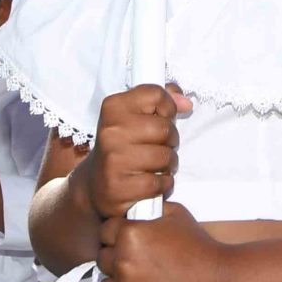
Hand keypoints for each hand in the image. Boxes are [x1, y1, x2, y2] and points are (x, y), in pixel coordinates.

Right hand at [83, 84, 190, 219]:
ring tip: (157, 165)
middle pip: (165, 128)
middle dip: (171, 140)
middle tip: (160, 146)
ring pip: (165, 157)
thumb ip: (161, 102)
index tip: (162, 118)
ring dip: (169, 164)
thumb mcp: (134, 117)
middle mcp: (111, 131)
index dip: (167, 107)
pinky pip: (159, 182)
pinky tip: (152, 181)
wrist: (95, 185)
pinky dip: (163, 184)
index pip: (155, 94)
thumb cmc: (121, 147)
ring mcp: (114, 160)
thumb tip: (186, 103)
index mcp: (114, 107)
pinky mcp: (120, 187)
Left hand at [97, 204, 229, 281]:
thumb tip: (133, 211)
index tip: (132, 247)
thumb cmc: (201, 248)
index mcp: (130, 234)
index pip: (104, 234)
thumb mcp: (176, 214)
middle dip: (118, 264)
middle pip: (102, 262)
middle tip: (142, 269)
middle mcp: (123, 263)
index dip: (117, 239)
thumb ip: (148, 211)